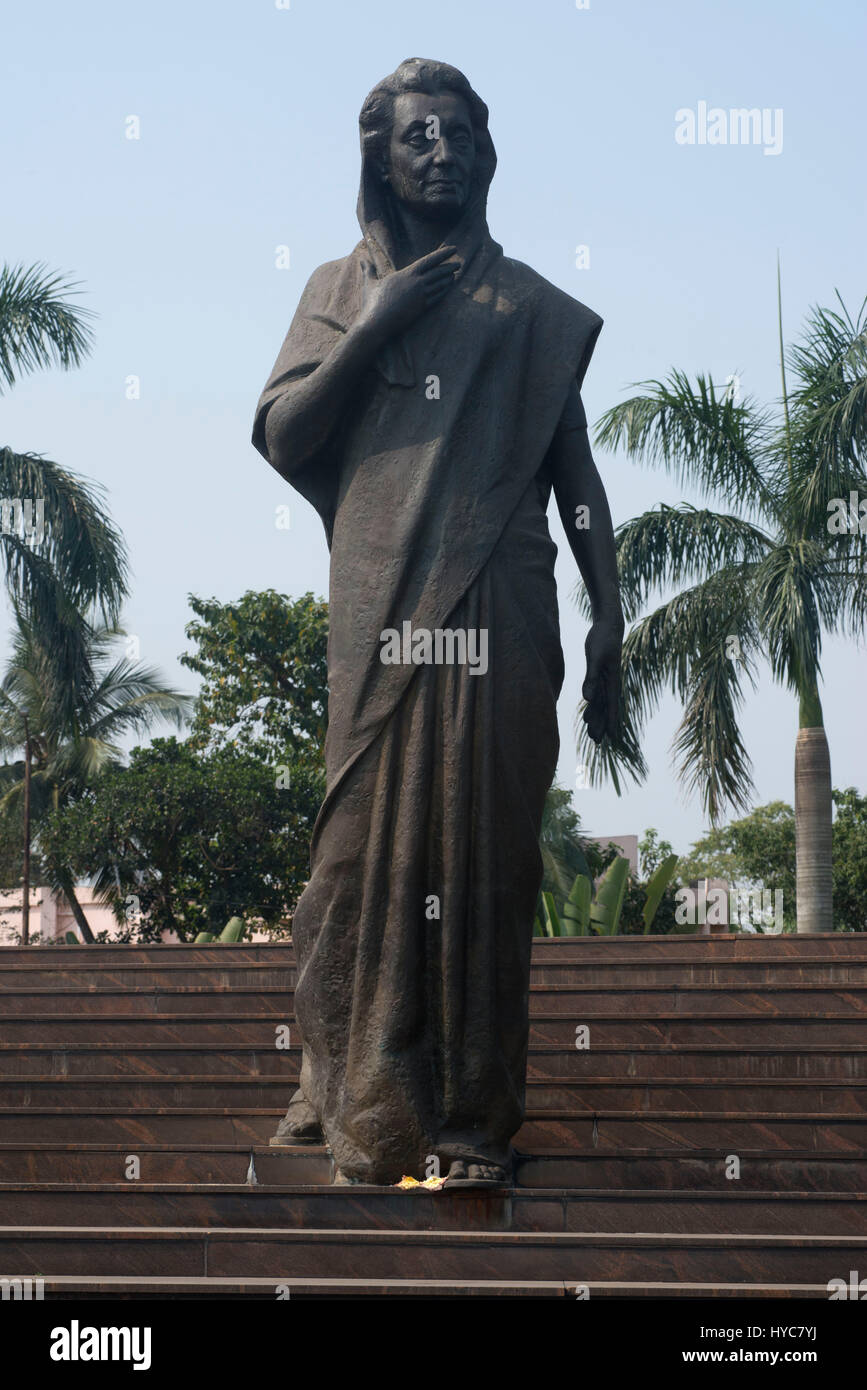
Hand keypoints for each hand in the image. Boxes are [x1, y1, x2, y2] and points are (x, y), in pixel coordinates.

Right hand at [356, 246, 458, 342]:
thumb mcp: (370, 283)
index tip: (453, 249)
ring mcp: (421, 297)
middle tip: (459, 263)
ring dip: (448, 279)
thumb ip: (368, 270)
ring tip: (455, 275)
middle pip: (438, 272)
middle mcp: (417, 284)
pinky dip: (444, 291)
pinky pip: (437, 298)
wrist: (377, 324)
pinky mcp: (422, 309)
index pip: (429, 260)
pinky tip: (448, 288)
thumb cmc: (372, 303)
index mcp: (406, 274)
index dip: (443, 254)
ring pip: (440, 285)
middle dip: (450, 266)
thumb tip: (362, 259)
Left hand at [582, 615, 623, 743]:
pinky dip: (592, 705)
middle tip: (596, 742)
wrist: (608, 625)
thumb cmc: (603, 639)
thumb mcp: (595, 658)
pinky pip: (595, 694)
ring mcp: (604, 679)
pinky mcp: (597, 673)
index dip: (610, 723)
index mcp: (612, 681)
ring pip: (600, 703)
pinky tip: (587, 713)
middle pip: (605, 708)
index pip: (611, 707)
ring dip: (596, 718)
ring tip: (591, 733)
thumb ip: (591, 678)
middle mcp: (609, 683)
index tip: (611, 738)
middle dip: (601, 725)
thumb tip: (588, 699)